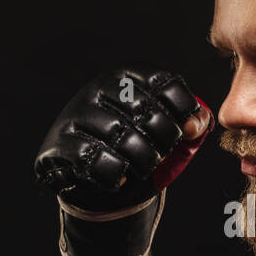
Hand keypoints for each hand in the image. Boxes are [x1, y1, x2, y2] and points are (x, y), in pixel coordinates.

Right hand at [34, 65, 213, 255]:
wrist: (94, 177)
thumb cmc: (136, 147)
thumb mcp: (167, 132)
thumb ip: (190, 123)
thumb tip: (196, 125)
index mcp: (125, 78)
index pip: (161, 81)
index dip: (182, 107)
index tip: (187, 130)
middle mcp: (97, 89)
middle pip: (143, 109)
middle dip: (163, 138)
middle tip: (163, 153)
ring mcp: (75, 115)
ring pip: (119, 135)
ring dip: (142, 159)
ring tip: (144, 167)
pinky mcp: (59, 144)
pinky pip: (93, 159)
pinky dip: (114, 173)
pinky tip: (120, 177)